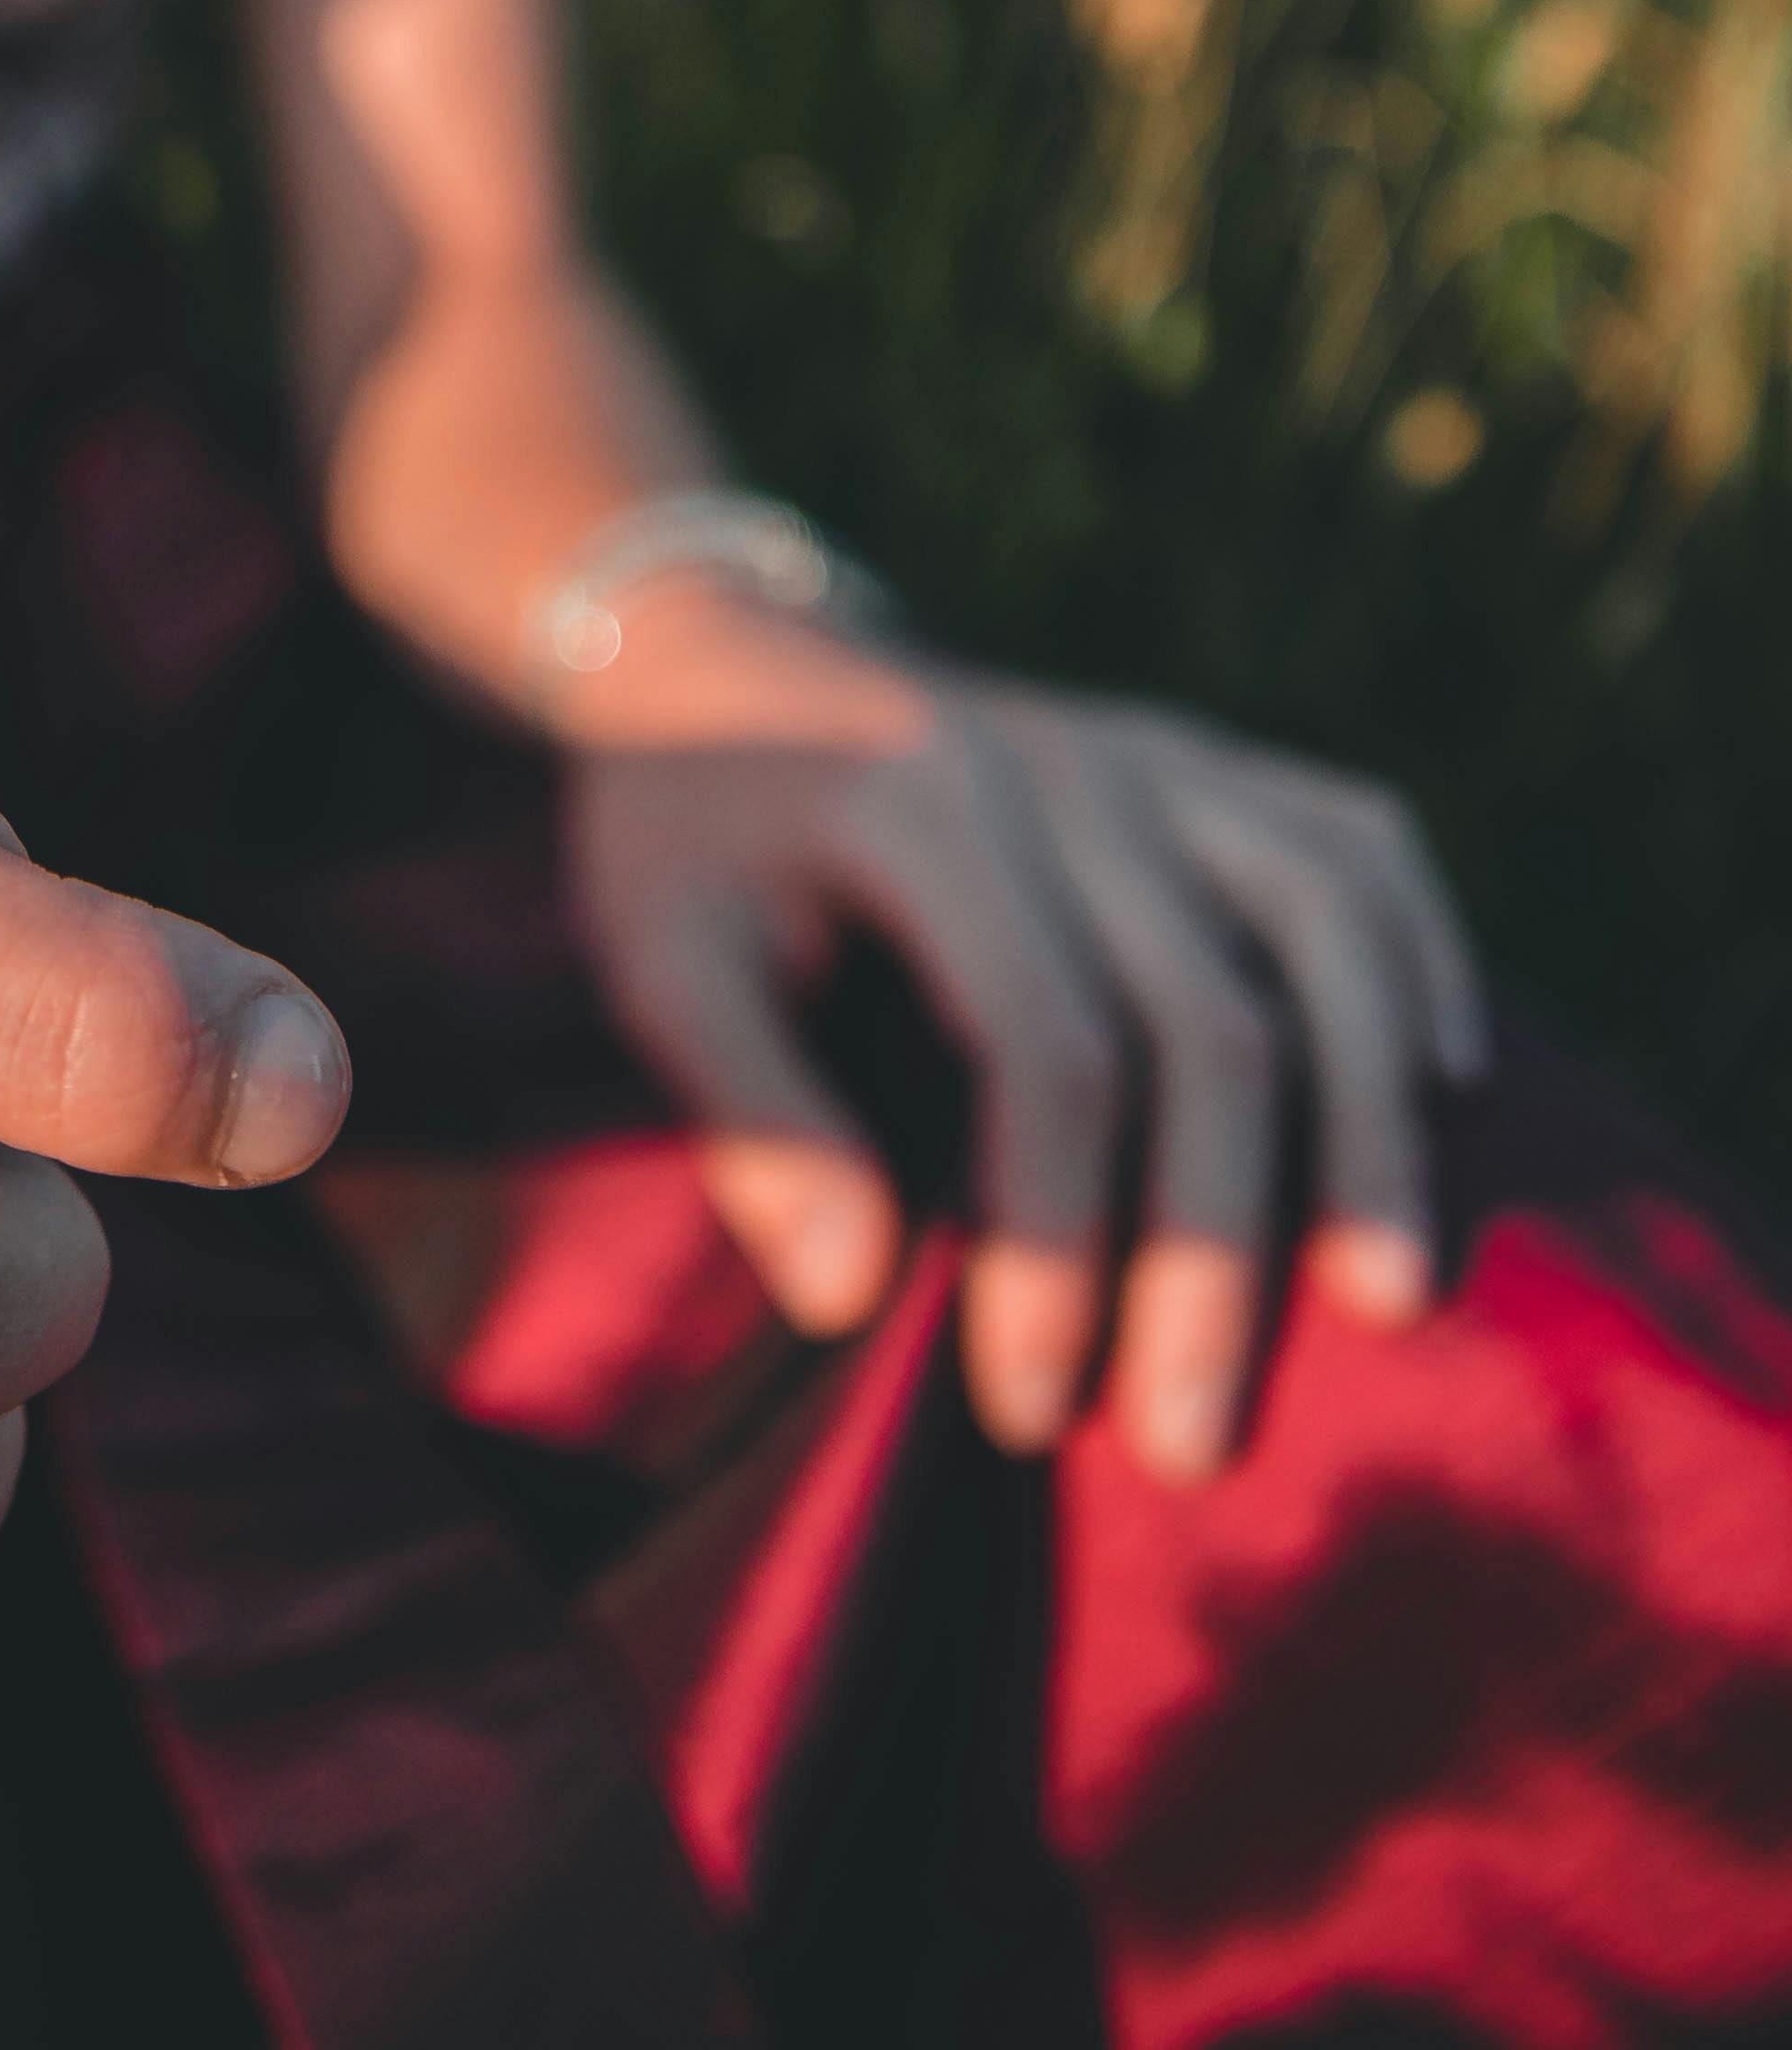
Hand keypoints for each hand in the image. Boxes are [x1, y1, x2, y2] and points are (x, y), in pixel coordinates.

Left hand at [558, 591, 1488, 1482]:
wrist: (721, 659)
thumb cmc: (684, 842)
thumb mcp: (654, 958)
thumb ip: (746, 1116)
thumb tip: (854, 1298)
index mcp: (919, 807)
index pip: (1044, 1046)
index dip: (1053, 1241)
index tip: (1027, 1407)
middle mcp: (1062, 764)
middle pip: (1204, 1016)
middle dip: (1213, 1249)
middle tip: (1191, 1445)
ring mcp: (1150, 749)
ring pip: (1318, 923)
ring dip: (1367, 1117)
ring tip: (1384, 1301)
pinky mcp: (1203, 758)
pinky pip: (1353, 839)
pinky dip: (1420, 951)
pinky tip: (1449, 1083)